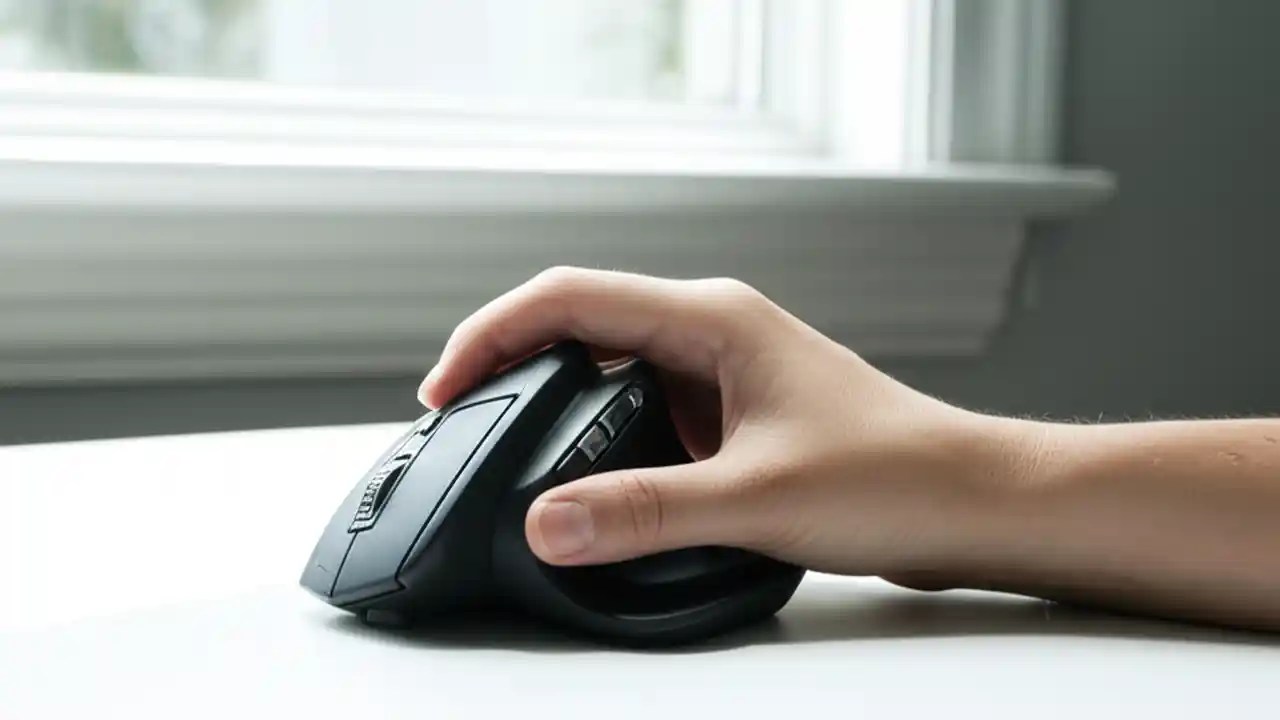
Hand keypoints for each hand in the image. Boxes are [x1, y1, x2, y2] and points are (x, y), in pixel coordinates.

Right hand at [417, 267, 1030, 579]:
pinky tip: (581, 471)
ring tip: (501, 444)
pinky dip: (597, 431)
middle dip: (509, 362)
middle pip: (580, 323)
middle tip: (458, 420)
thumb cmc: (894, 476)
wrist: (972, 502)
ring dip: (552, 397)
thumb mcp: (755, 499)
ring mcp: (724, 372)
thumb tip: (545, 523)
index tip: (444, 390)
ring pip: (610, 366)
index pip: (570, 298)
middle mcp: (713, 331)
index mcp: (712, 318)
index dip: (492, 335)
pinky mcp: (734, 414)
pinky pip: (644, 407)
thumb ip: (643, 511)